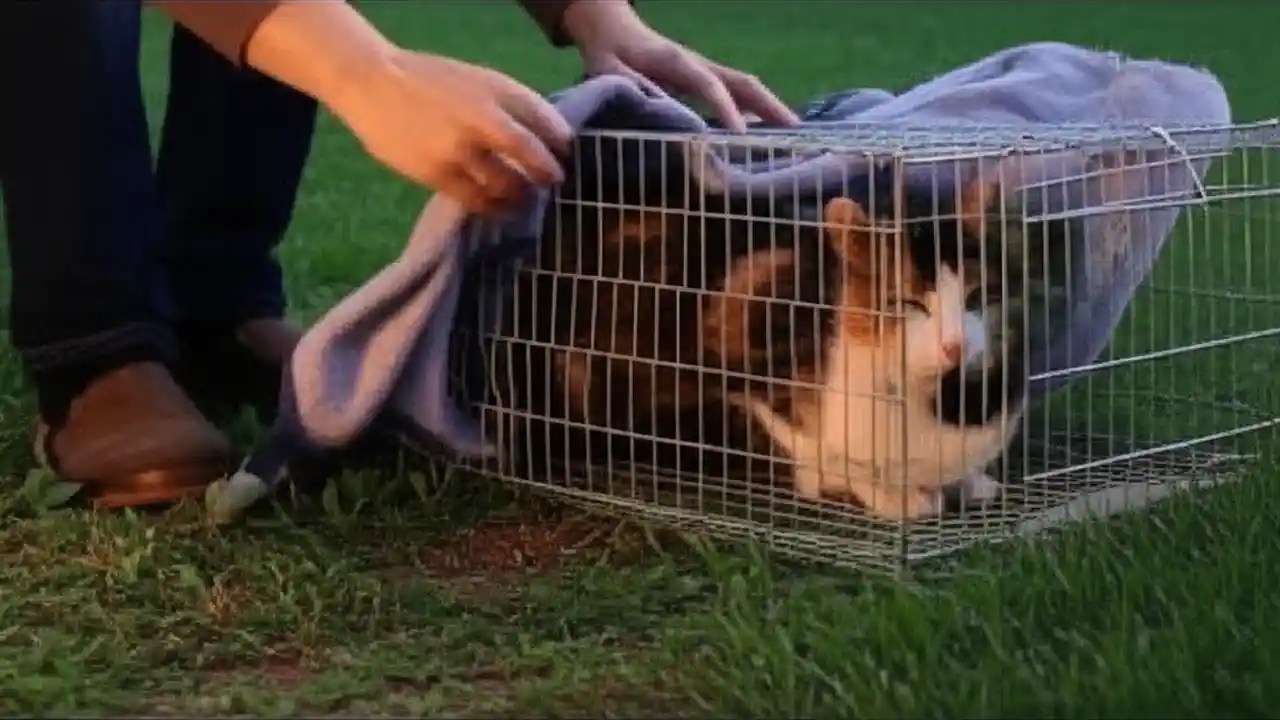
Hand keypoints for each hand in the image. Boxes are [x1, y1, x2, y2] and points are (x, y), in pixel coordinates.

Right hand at [332, 49, 573, 214]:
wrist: (374, 85)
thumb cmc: (432, 83)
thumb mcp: (478, 81)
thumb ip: (512, 105)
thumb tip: (548, 138)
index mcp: (496, 90)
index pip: (545, 121)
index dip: (562, 143)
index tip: (567, 156)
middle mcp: (482, 119)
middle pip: (531, 157)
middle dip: (547, 175)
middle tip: (553, 184)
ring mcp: (459, 149)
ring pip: (506, 185)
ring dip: (521, 196)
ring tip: (524, 200)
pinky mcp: (437, 174)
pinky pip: (476, 200)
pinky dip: (493, 207)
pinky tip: (498, 209)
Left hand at [562, 1, 800, 132]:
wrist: (612, 27)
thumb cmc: (608, 52)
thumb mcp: (607, 69)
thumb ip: (628, 84)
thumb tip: (656, 104)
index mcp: (675, 61)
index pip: (709, 85)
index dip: (726, 108)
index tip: (741, 134)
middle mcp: (697, 62)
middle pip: (742, 81)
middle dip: (768, 104)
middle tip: (793, 130)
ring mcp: (704, 68)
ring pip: (744, 85)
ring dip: (769, 106)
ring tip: (793, 133)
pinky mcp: (704, 76)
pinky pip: (736, 91)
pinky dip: (755, 108)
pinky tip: (767, 131)